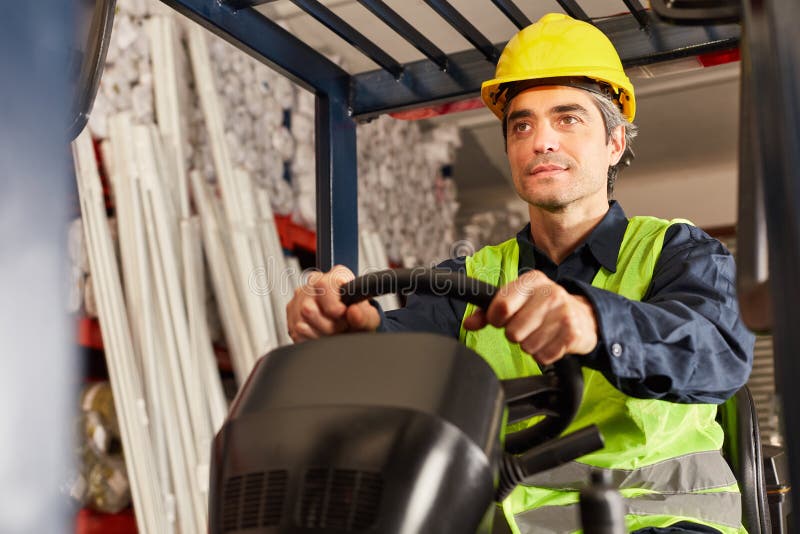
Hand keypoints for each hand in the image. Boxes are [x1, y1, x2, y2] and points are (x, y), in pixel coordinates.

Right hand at [286, 265, 379, 342]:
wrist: (350, 330)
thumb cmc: (359, 319)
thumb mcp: (369, 319)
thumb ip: (365, 316)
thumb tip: (354, 311)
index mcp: (335, 275)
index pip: (323, 284)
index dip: (332, 304)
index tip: (342, 314)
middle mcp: (314, 283)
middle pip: (309, 308)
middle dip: (327, 325)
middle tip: (341, 326)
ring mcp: (300, 298)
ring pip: (301, 322)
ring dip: (319, 333)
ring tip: (332, 330)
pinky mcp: (291, 314)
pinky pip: (296, 332)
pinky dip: (311, 339)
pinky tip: (322, 334)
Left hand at [462, 270, 597, 364]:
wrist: (583, 316)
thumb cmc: (543, 307)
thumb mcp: (518, 300)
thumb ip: (489, 311)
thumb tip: (469, 323)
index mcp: (532, 281)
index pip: (501, 306)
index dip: (496, 319)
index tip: (502, 319)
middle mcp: (550, 293)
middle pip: (513, 332)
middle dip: (516, 334)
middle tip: (527, 327)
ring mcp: (563, 313)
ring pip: (527, 346)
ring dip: (531, 345)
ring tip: (541, 333)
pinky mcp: (573, 334)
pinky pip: (543, 356)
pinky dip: (544, 354)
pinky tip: (552, 341)